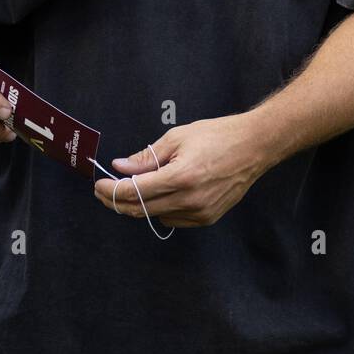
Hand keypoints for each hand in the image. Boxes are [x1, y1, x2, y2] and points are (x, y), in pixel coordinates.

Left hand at [93, 113, 267, 227]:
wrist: (254, 146)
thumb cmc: (218, 135)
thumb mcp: (177, 138)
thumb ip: (146, 157)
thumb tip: (120, 168)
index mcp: (180, 177)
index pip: (134, 192)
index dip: (111, 190)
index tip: (98, 185)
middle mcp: (190, 200)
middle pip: (140, 209)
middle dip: (117, 201)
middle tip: (104, 190)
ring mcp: (200, 212)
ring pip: (156, 216)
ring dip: (139, 204)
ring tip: (136, 185)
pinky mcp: (208, 218)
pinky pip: (174, 218)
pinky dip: (160, 208)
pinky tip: (160, 193)